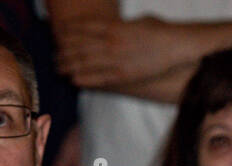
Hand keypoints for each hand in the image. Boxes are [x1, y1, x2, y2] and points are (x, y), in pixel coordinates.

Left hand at [54, 17, 191, 87]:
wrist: (176, 46)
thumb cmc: (161, 31)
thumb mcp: (140, 20)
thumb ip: (126, 24)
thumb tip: (121, 26)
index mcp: (114, 26)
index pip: (83, 28)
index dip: (68, 31)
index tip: (58, 34)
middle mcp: (111, 42)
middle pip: (79, 45)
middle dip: (64, 50)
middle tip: (55, 55)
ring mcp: (116, 60)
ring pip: (85, 62)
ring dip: (69, 65)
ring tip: (59, 68)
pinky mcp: (124, 75)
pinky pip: (99, 78)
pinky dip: (84, 79)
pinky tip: (74, 80)